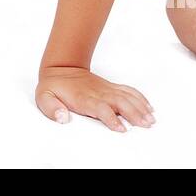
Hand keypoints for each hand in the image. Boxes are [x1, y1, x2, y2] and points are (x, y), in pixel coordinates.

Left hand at [35, 67, 154, 131]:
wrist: (61, 67)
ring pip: (127, 97)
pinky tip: (148, 107)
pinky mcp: (110, 87)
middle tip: (146, 125)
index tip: (121, 128)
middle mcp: (98, 93)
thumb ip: (52, 108)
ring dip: (140, 107)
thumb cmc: (53, 86)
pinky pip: (128, 91)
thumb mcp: (44, 97)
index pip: (100, 108)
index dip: (111, 118)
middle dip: (134, 114)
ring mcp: (106, 89)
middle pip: (119, 102)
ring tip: (151, 119)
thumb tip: (62, 118)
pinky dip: (140, 98)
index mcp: (83, 98)